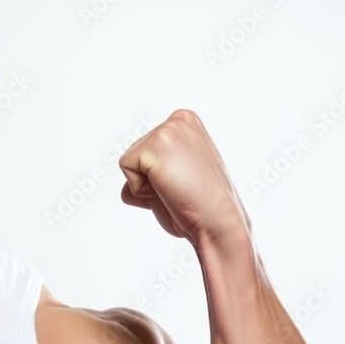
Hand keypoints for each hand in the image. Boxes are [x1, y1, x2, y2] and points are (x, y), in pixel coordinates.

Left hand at [117, 109, 249, 247]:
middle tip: (181, 189)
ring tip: (176, 189)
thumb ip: (154, 167)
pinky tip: (169, 190)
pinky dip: (140, 190)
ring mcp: (168, 130)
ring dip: (145, 186)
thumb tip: (126, 179)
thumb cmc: (200, 206)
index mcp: (187, 122)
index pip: (147, 149)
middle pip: (136, 153)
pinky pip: (126, 168)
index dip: (158, 175)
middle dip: (150, 179)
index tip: (184, 182)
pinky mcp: (154, 145)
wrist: (218, 223)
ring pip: (130, 161)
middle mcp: (179, 120)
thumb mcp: (178, 177)